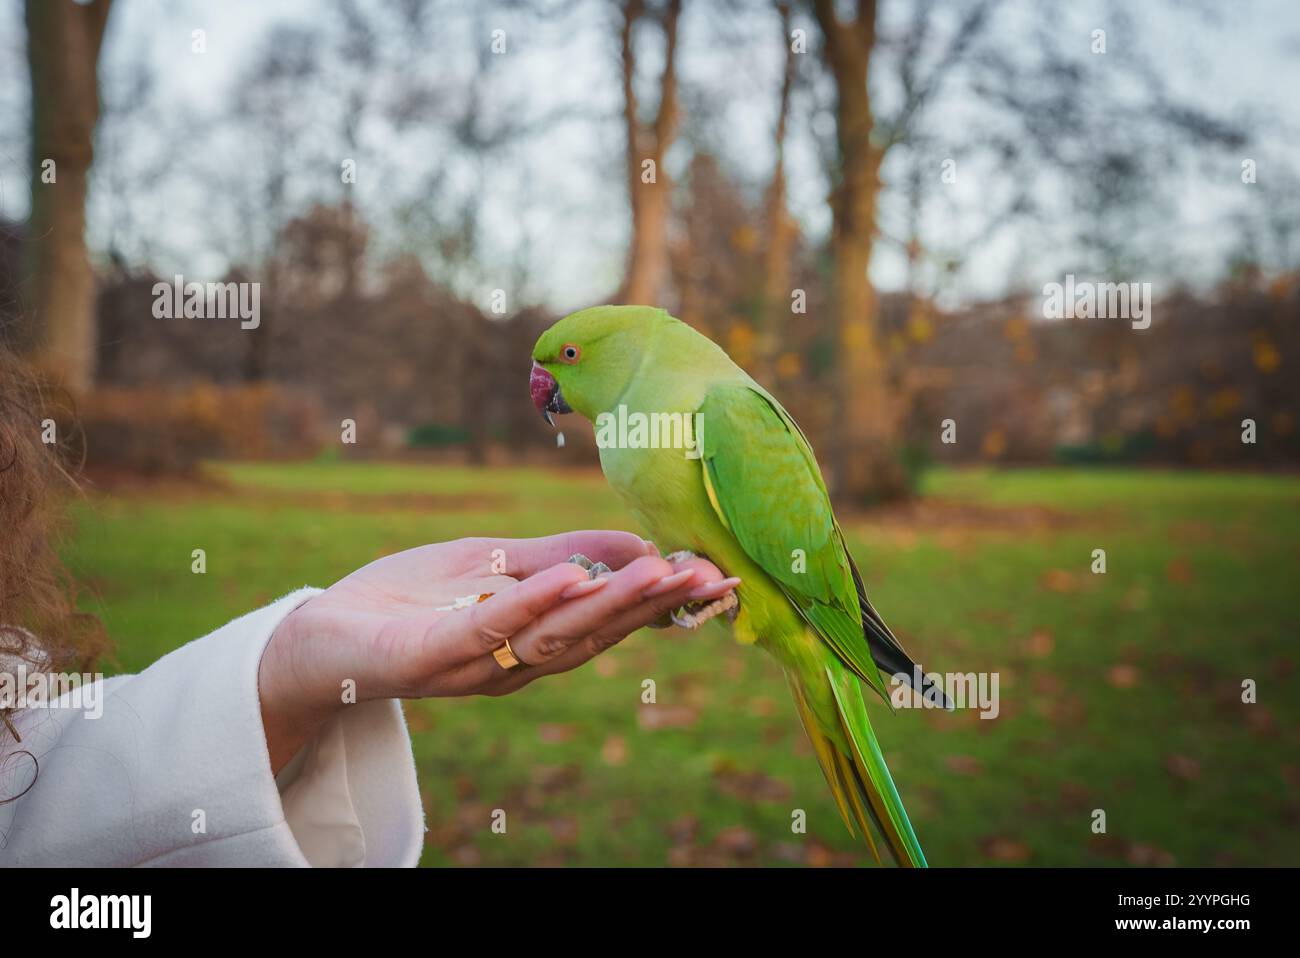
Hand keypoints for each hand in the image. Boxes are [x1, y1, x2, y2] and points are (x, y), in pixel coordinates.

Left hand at [257, 531, 738, 770]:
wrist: (320, 635)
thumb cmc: (412, 596)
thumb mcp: (496, 563)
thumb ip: (562, 553)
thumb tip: (639, 542)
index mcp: (536, 640)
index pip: (610, 620)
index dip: (664, 601)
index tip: (718, 575)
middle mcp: (516, 663)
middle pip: (594, 632)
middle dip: (653, 604)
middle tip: (709, 575)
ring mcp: (474, 664)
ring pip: (552, 635)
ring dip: (608, 604)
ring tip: (659, 572)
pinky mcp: (427, 656)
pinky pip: (486, 629)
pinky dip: (530, 605)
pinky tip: (567, 578)